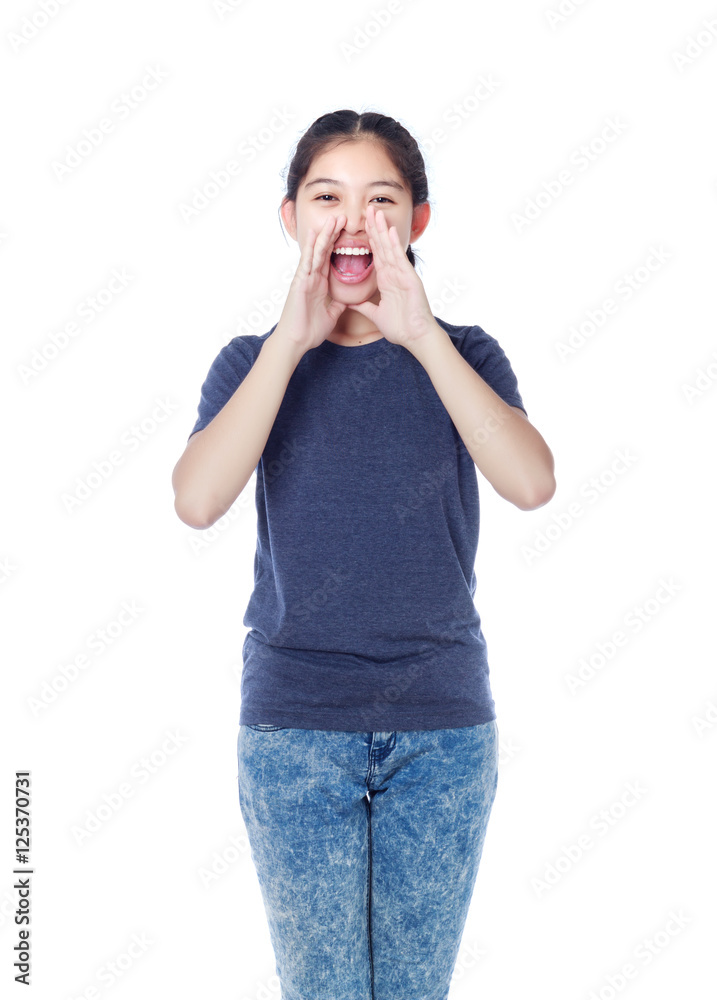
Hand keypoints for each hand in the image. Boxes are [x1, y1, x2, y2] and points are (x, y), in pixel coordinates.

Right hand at [272, 213, 348, 352]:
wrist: (296, 342)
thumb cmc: (309, 331)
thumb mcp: (331, 315)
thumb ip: (337, 305)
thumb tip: (347, 301)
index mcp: (319, 284)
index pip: (330, 259)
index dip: (338, 244)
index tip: (347, 231)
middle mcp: (312, 278)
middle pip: (324, 250)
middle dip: (333, 233)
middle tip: (343, 217)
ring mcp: (305, 278)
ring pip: (316, 252)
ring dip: (325, 235)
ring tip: (334, 219)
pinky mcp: (299, 283)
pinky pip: (307, 262)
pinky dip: (311, 248)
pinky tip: (316, 234)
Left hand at [349, 204, 435, 348]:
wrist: (415, 337)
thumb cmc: (400, 328)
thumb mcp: (375, 315)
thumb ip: (363, 306)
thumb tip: (351, 302)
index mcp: (387, 281)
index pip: (375, 255)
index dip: (368, 240)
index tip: (360, 225)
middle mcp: (394, 274)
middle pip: (382, 246)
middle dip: (374, 228)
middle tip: (367, 209)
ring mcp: (402, 275)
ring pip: (389, 248)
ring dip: (382, 230)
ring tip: (376, 212)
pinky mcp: (409, 279)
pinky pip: (399, 259)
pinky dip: (394, 245)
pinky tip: (389, 231)